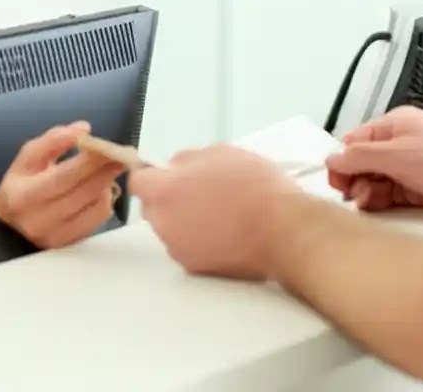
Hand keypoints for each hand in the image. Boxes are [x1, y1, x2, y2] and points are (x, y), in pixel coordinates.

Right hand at [0, 121, 123, 248]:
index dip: (90, 160)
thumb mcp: (27, 157)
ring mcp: (56, 237)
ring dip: (108, 183)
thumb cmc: (21, 185)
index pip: (64, 176)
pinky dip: (104, 200)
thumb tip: (83, 129)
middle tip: (122, 153)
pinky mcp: (71, 244)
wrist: (9, 225)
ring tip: (109, 168)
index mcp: (23, 195)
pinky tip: (100, 189)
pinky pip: (99, 219)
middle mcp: (39, 221)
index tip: (107, 145)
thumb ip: (53, 139)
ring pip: (97, 206)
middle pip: (85, 191)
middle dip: (107, 168)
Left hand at [130, 144, 303, 279]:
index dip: (153, 176)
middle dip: (168, 201)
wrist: (284, 231)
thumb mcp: (221, 154)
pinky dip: (199, 242)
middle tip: (199, 194)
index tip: (166, 176)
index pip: (138, 181)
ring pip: (170, 229)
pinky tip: (225, 233)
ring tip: (219, 214)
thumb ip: (188, 159)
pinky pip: (188, 248)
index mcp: (165, 190)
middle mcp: (164, 222)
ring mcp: (178, 247)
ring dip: (185, 221)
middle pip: (153, 208)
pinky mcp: (194, 268)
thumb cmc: (256, 189)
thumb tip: (175, 166)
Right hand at [327, 106, 422, 217]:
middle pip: (360, 165)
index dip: (341, 162)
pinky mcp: (417, 192)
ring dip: (365, 193)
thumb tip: (332, 160)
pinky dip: (379, 203)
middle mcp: (398, 147)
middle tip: (353, 193)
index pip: (352, 143)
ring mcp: (408, 170)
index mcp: (392, 127)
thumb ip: (360, 157)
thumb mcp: (398, 153)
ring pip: (372, 183)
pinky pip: (388, 198)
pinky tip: (376, 206)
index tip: (338, 181)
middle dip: (353, 180)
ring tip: (369, 200)